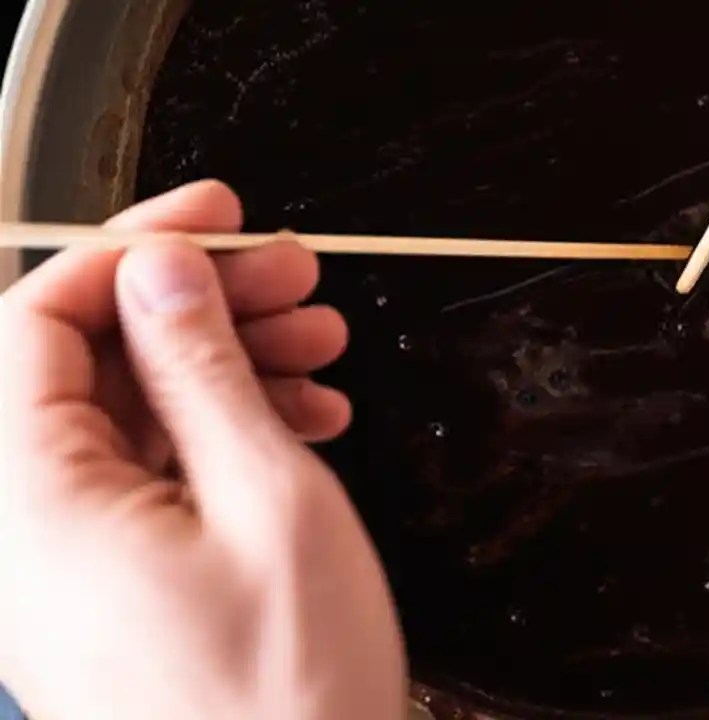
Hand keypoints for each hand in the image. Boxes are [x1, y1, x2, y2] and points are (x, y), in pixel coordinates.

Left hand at [0, 181, 405, 718]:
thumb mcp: (268, 501)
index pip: (43, 321)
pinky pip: (145, 477)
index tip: (217, 221)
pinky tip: (298, 422)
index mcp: (33, 503)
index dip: (134, 249)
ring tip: (318, 352)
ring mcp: (61, 565)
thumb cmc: (286, 696)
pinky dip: (218, 435)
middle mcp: (23, 532)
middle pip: (90, 363)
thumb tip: (160, 274)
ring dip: (222, 368)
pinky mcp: (104, 588)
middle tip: (292, 282)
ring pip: (128, 415)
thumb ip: (202, 372)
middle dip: (197, 307)